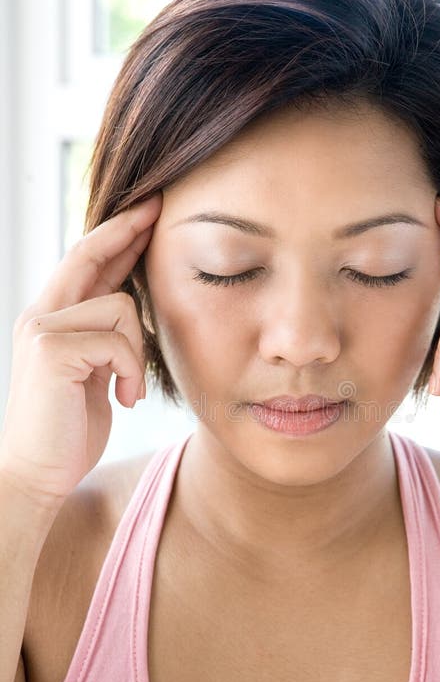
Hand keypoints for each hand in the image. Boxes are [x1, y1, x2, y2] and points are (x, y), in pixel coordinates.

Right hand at [0, 193, 162, 509]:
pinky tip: (125, 399)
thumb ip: (103, 338)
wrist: (38, 474)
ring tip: (129, 389)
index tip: (148, 211)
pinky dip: (132, 371)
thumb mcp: (92, 374)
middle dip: (129, 231)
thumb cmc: (68, 430)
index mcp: (52, 319)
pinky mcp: (52, 350)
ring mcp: (43, 329)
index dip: (117, 234)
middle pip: (90, 254)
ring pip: (121, 307)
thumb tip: (128, 307)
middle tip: (159, 207)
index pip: (85, 262)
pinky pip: (119, 341)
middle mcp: (42, 316)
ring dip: (138, 352)